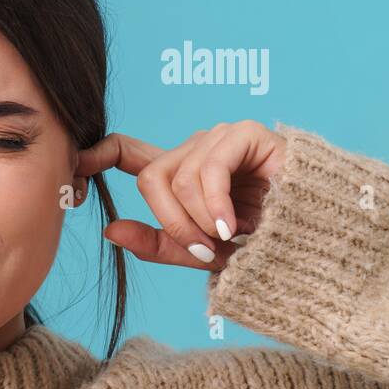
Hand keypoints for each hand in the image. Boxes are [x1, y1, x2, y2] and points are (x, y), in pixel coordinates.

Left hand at [76, 120, 287, 270]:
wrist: (314, 246)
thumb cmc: (262, 248)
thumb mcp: (198, 252)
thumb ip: (157, 242)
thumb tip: (109, 229)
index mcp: (179, 173)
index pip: (125, 151)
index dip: (96, 153)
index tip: (74, 167)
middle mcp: (195, 149)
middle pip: (150, 177)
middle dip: (172, 222)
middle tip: (203, 248)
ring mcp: (220, 139)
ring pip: (177, 178)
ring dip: (198, 220)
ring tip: (228, 239)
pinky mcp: (247, 135)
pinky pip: (209, 170)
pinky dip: (216, 205)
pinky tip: (234, 226)